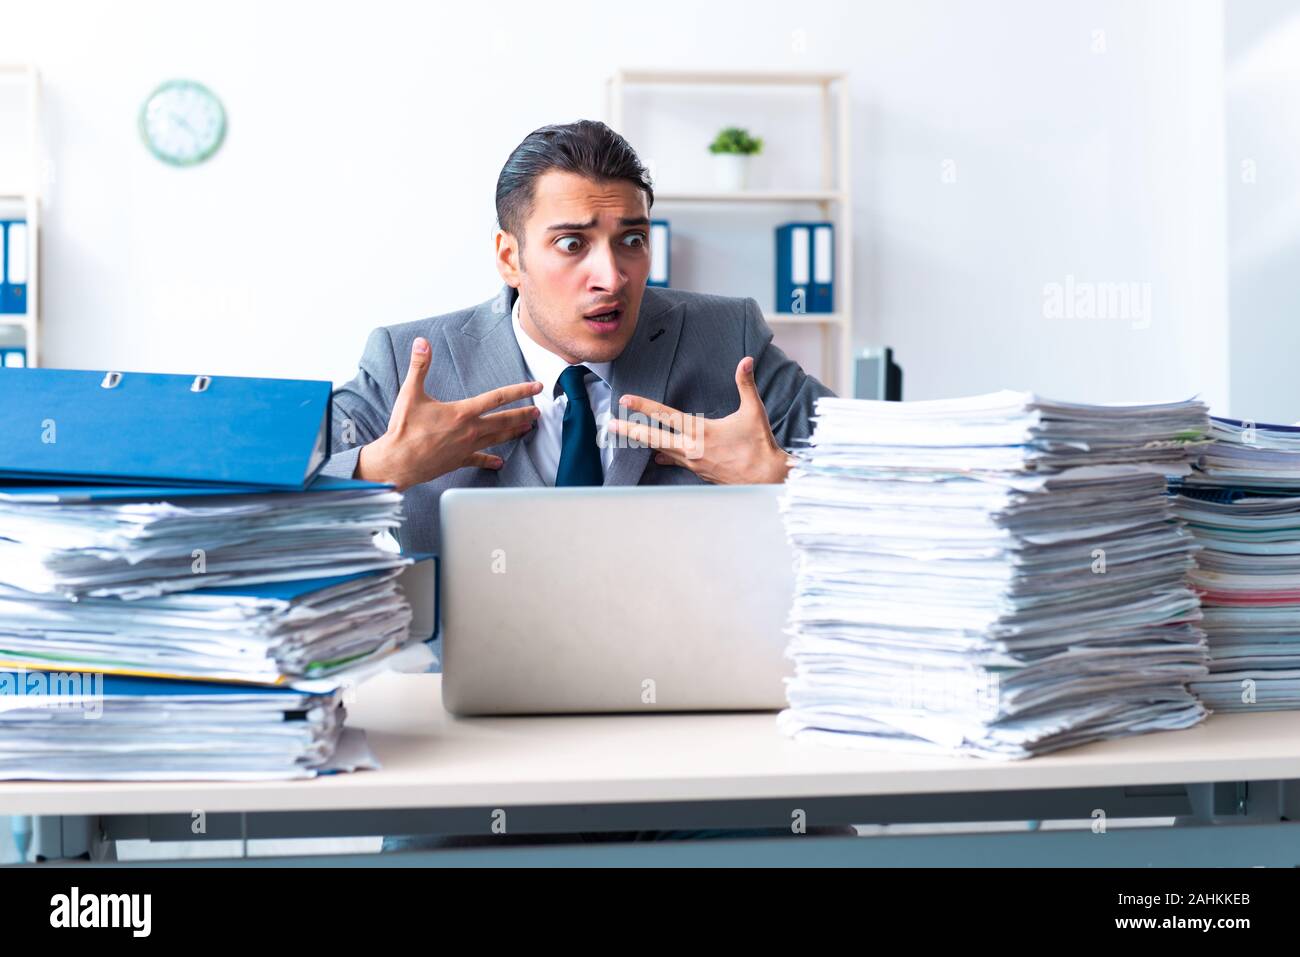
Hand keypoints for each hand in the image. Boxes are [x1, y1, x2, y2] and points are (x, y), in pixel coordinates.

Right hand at [357, 337, 542, 490]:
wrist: (397, 462)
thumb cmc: (404, 429)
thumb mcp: (411, 393)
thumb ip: (419, 366)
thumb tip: (423, 343)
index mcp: (462, 412)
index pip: (498, 398)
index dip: (520, 391)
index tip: (536, 387)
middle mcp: (470, 430)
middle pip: (504, 420)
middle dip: (523, 415)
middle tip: (538, 412)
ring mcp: (466, 447)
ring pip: (497, 439)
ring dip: (514, 432)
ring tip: (527, 429)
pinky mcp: (459, 460)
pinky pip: (479, 460)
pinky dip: (490, 460)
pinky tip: (499, 462)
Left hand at [607, 356, 791, 484]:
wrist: (765, 479)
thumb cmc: (759, 445)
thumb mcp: (753, 411)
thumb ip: (746, 384)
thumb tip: (746, 361)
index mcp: (701, 431)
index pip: (666, 416)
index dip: (644, 406)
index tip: (625, 400)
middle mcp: (692, 448)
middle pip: (654, 438)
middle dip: (630, 430)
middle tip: (610, 426)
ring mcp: (693, 463)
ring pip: (662, 450)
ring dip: (645, 442)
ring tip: (627, 436)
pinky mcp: (698, 473)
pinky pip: (675, 463)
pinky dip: (665, 457)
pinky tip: (658, 457)